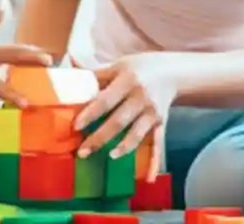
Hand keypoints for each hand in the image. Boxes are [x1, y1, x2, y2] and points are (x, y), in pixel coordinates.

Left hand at [72, 53, 176, 179]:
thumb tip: (69, 75)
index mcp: (127, 80)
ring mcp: (152, 112)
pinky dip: (155, 160)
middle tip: (82, 152)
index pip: (106, 100)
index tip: (75, 126)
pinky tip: (150, 177)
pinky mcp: (160, 123)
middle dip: (100, 138)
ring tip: (108, 157)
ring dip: (123, 148)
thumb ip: (96, 74)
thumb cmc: (140, 68)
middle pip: (118, 121)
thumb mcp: (119, 65)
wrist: (173, 72)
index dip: (90, 114)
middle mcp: (140, 97)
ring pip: (137, 134)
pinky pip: (158, 143)